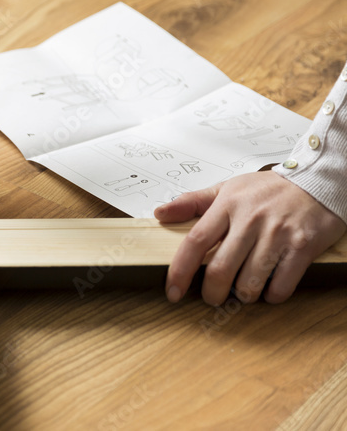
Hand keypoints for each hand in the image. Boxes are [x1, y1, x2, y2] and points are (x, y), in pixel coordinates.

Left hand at [155, 171, 345, 304]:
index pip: (195, 242)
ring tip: (243, 291)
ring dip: (243, 295)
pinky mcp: (302, 247)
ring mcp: (277, 235)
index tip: (172, 290)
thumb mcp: (228, 188)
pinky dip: (272, 296)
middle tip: (211, 298)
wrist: (318, 181)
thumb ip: (192, 202)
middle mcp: (250, 221)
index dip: (180, 270)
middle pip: (220, 269)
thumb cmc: (269, 189)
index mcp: (227, 206)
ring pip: (250, 282)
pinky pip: (282, 285)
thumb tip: (160, 213)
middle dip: (211, 293)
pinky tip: (269, 290)